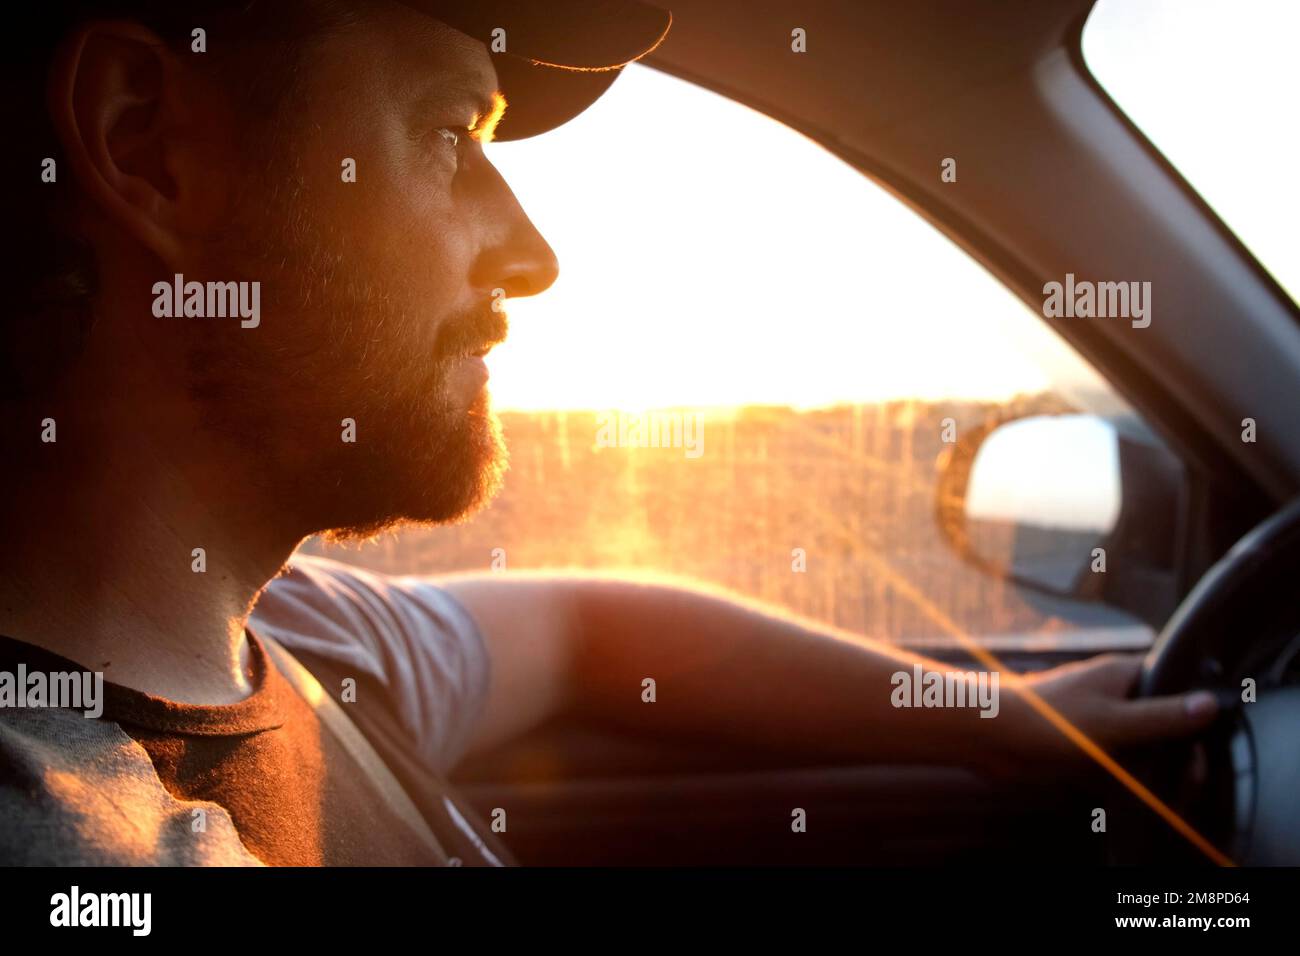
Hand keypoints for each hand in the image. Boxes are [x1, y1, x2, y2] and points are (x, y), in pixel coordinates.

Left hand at [986, 653, 1218, 778]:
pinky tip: (1112, 789)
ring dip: (1139, 768)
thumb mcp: (1115, 722)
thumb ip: (1163, 716)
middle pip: (1159, 722)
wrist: (987, 737)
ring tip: (1134, 780)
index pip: (1175, 685)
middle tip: (1175, 774)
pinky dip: (1114, 779)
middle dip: (1167, 750)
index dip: (1192, 712)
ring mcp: (1096, 720)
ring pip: (1136, 747)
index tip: (1203, 741)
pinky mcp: (1080, 745)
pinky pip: (1110, 765)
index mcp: (1124, 675)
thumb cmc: (1046, 720)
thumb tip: (1211, 704)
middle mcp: (1113, 694)